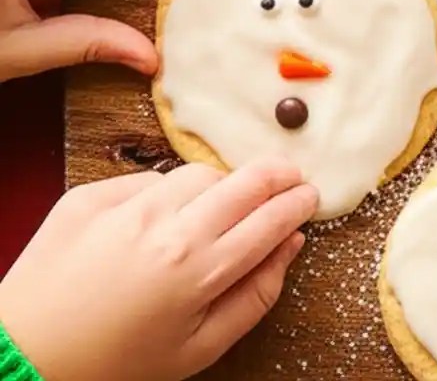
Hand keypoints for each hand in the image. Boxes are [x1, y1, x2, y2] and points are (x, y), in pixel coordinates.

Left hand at [0, 160, 317, 380]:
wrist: (24, 356)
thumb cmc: (116, 364)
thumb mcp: (200, 348)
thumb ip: (256, 295)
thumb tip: (290, 245)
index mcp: (203, 270)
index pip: (273, 217)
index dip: (299, 203)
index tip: (310, 198)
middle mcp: (170, 227)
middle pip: (246, 180)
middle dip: (278, 175)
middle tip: (290, 178)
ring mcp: (128, 206)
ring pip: (198, 173)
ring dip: (222, 184)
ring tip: (223, 205)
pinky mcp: (90, 197)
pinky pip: (148, 180)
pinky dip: (166, 194)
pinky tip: (161, 221)